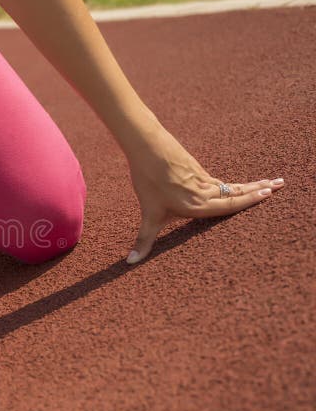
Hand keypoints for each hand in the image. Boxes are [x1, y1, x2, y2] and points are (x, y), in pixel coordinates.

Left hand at [124, 122, 283, 263]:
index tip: (269, 194)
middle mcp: (204, 192)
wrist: (147, 148)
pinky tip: (233, 185)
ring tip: (268, 182)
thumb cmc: (148, 181)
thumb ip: (144, 240)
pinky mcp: (195, 169)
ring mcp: (201, 179)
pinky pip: (216, 180)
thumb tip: (129, 262)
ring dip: (249, 184)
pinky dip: (229, 183)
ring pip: (229, 185)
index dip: (249, 201)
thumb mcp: (148, 214)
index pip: (230, 205)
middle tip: (280, 184)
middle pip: (236, 192)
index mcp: (198, 205)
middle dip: (258, 189)